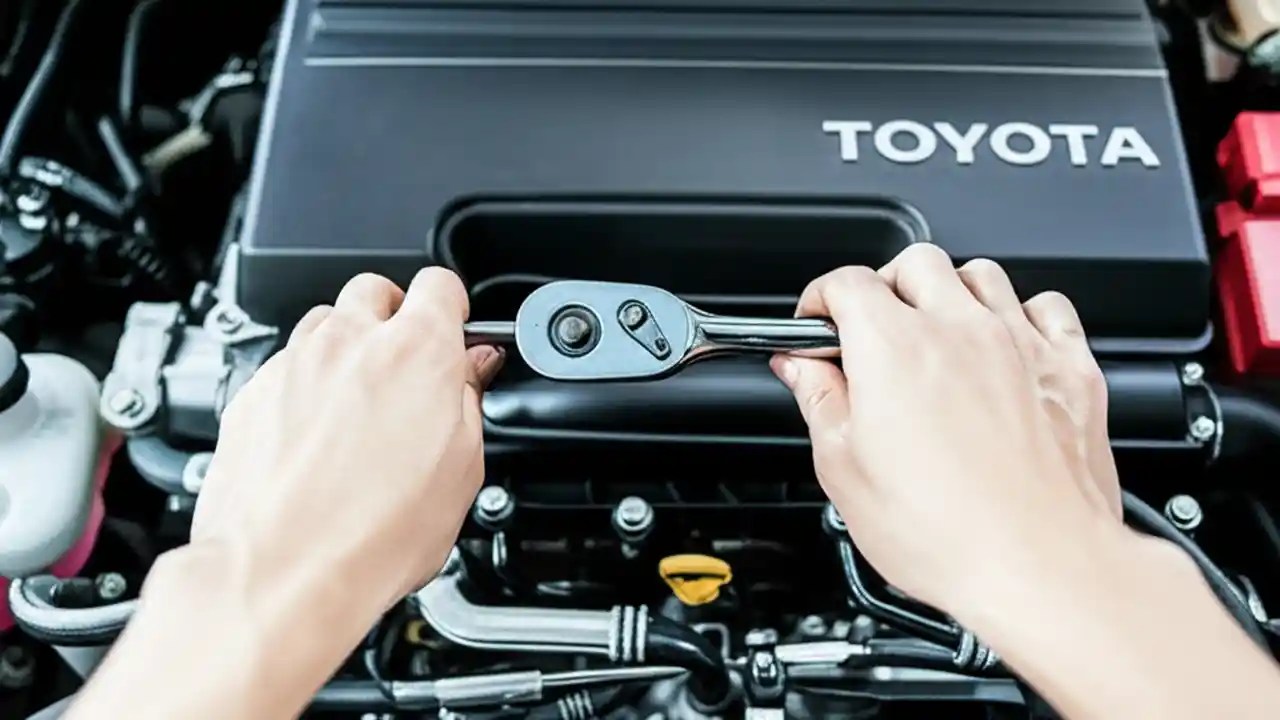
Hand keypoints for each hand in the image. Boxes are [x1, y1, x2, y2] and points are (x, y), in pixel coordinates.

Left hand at [191, 267, 502, 624]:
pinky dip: (304, 386)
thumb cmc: (372, 534)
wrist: (281, 573)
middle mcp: (350, 342)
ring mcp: (293, 364)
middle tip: (407, 369)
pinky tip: (317, 436)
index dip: (452, 308)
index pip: (441, 284)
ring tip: (360, 405)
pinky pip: (284, 367)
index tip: (454, 334)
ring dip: (346, 348)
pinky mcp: (250, 393)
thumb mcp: (461, 471)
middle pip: (376, 291)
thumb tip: (471, 374)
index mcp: (417, 351)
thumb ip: (469, 403)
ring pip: (324, 323)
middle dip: (395, 318)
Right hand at [770, 244, 1122, 614]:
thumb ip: (818, 401)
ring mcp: (1021, 343)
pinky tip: (1004, 343)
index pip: (847, 282)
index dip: (821, 300)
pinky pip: (1047, 306)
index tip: (818, 326)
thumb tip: (801, 367)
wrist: (1041, 566)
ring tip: (936, 335)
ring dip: (950, 294)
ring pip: (981, 274)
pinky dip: (1020, 314)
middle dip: (884, 287)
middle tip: (871, 331)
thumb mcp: (844, 470)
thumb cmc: (948, 532)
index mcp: (893, 348)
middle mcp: (960, 330)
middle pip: (915, 263)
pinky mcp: (1070, 367)